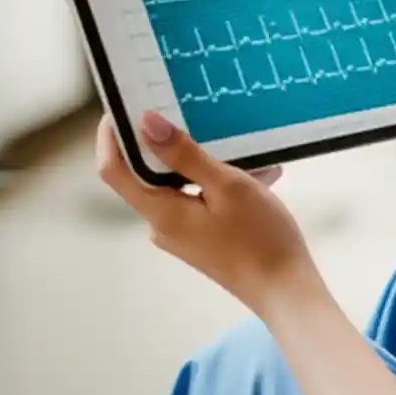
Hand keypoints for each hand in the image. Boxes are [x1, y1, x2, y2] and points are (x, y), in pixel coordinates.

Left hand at [96, 113, 323, 316]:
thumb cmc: (261, 238)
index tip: (123, 106)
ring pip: (179, 185)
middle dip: (171, 145)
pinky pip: (197, 199)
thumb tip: (147, 123)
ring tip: (248, 158)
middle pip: (147, 175)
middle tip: (197, 120)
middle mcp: (162, 226)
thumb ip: (185, 155)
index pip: (113, 169)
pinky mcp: (201, 239)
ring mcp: (182, 234)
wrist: (284, 288)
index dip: (110, 135)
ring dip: (206, 164)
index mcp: (161, 213)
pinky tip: (257, 179)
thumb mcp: (228, 186)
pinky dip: (219, 184)